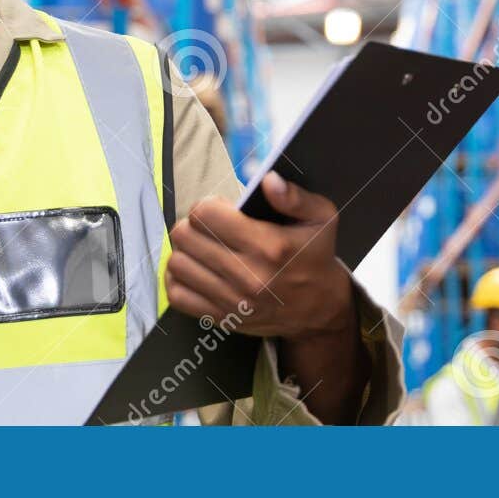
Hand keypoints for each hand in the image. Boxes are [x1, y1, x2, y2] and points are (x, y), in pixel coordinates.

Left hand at [165, 172, 354, 339]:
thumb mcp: (322, 218)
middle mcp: (247, 275)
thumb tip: (268, 180)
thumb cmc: (316, 257)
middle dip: (193, 224)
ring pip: (177, 264)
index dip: (208, 205)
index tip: (221, 209)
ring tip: (203, 247)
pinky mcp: (222, 317)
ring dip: (185, 251)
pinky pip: (177, 296)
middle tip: (209, 226)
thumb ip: (295, 196)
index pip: (205, 215)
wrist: (321, 309)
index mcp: (268, 245)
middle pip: (185, 237)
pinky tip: (196, 269)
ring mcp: (232, 300)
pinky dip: (179, 279)